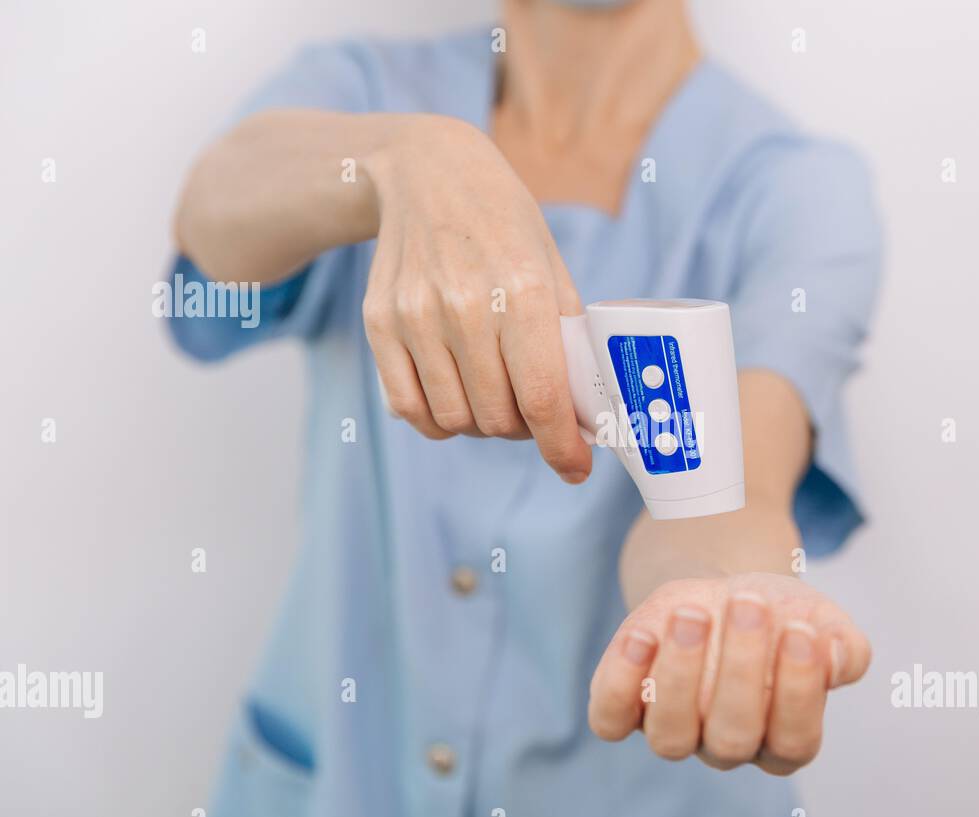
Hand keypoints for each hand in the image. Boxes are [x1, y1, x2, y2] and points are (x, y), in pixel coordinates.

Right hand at [359, 115, 590, 482]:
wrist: (428, 174)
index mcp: (523, 290)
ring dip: (481, 426)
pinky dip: (438, 421)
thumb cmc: (504, 224)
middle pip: (497, 418)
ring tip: (494, 399)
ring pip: (454, 420)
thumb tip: (587, 414)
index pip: (541, 398)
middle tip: (533, 413)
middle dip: (524, 431)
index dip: (562, 447)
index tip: (575, 468)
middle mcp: (465, 304)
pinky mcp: (379, 323)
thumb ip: (567, 339)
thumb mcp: (552, 266)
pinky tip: (456, 399)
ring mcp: (415, 315)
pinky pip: (409, 408)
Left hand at [588, 572, 870, 774]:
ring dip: (680, 675)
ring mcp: (674, 732)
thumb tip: (837, 658)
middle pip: (733, 738)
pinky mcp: (626, 710)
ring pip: (670, 737)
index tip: (802, 629)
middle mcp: (727, 747)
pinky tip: (642, 635)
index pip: (794, 740)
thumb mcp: (819, 620)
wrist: (719, 597)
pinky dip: (620, 683)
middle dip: (742, 671)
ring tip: (694, 614)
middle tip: (750, 605)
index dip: (799, 691)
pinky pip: (611, 718)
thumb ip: (843, 647)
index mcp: (783, 738)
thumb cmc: (778, 618)